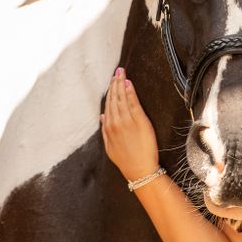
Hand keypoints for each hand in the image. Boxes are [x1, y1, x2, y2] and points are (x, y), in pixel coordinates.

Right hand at [100, 67, 160, 182]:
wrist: (139, 170)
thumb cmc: (126, 160)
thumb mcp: (110, 147)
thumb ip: (105, 130)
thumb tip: (102, 117)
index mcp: (109, 127)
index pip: (108, 104)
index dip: (110, 91)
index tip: (112, 81)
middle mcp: (116, 122)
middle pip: (114, 98)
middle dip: (115, 83)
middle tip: (117, 71)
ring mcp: (127, 121)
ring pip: (122, 98)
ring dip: (121, 84)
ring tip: (122, 73)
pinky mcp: (139, 121)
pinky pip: (133, 103)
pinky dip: (130, 92)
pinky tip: (129, 84)